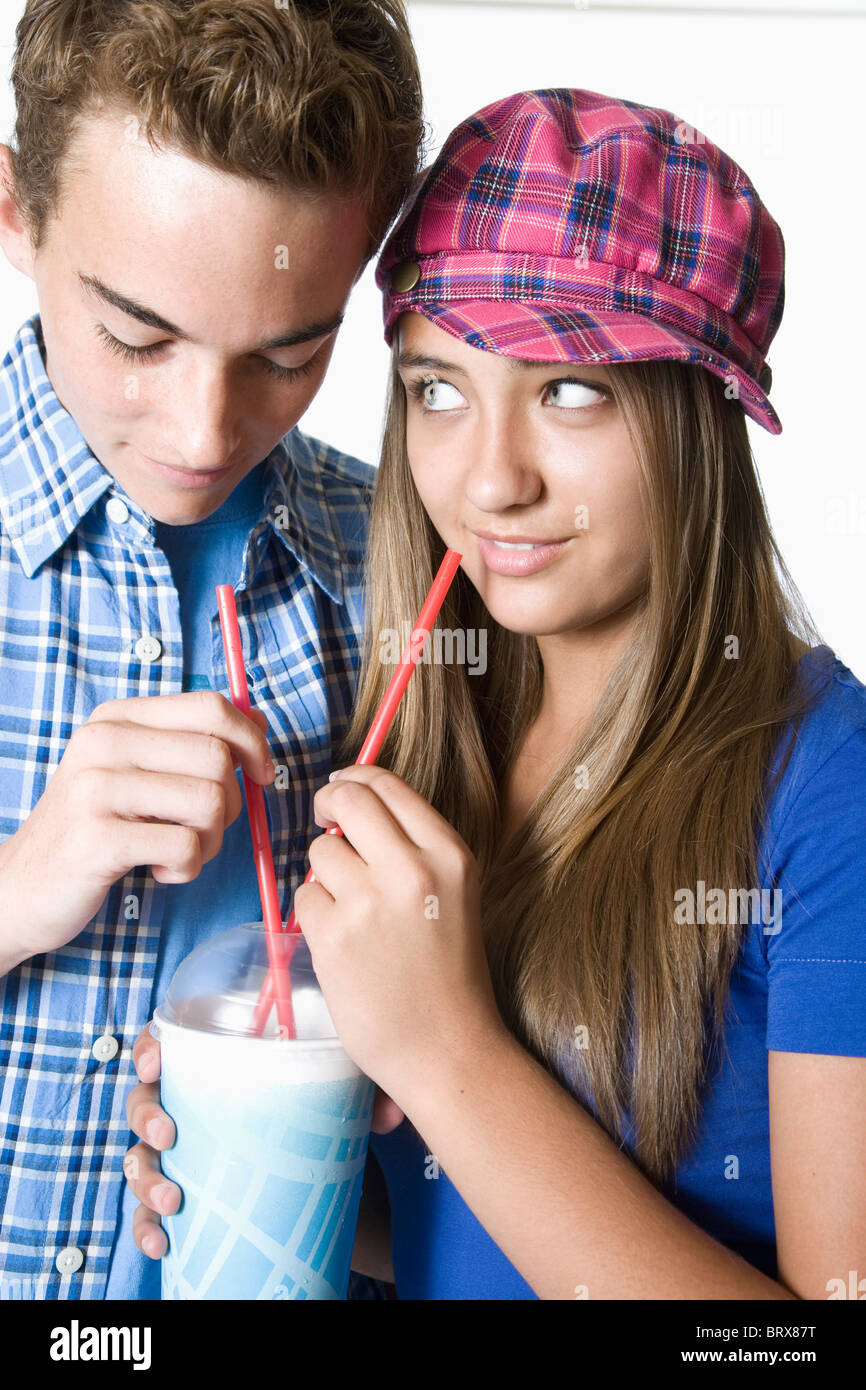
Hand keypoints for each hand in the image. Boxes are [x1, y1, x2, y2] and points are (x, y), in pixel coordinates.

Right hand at [0, 691, 274, 965]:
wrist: (20, 886)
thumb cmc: (93, 828)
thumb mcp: (135, 772)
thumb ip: (190, 743)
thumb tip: (258, 719)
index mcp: (117, 717)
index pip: (211, 707)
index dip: (252, 740)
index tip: (261, 774)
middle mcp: (103, 742)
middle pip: (217, 758)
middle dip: (232, 803)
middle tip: (204, 829)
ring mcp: (96, 788)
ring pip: (210, 803)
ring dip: (211, 841)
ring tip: (181, 852)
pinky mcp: (98, 838)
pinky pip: (186, 848)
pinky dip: (187, 869)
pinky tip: (158, 871)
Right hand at [124, 1021, 405, 1258]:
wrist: (339, 1192)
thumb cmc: (326, 1124)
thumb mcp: (346, 1098)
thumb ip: (369, 1095)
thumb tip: (385, 1115)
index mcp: (223, 1068)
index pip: (171, 1042)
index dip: (150, 1046)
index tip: (155, 1061)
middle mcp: (196, 1108)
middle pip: (144, 1100)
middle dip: (145, 1115)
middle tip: (170, 1134)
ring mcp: (190, 1155)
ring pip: (140, 1158)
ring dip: (145, 1178)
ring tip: (172, 1200)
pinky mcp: (194, 1199)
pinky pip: (150, 1213)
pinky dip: (146, 1227)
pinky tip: (161, 1240)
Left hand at [293, 765, 504, 1106]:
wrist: (446, 1047)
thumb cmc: (448, 972)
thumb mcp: (452, 892)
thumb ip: (412, 848)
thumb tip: (352, 805)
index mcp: (449, 853)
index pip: (387, 784)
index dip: (354, 779)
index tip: (341, 791)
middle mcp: (412, 868)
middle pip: (347, 798)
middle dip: (328, 804)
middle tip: (325, 821)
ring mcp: (370, 901)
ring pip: (321, 851)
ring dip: (326, 874)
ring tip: (353, 913)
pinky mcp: (334, 935)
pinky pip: (305, 897)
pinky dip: (316, 916)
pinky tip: (343, 944)